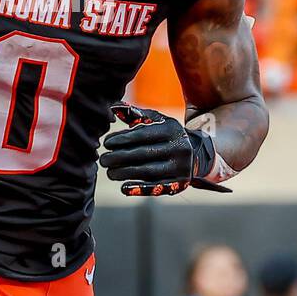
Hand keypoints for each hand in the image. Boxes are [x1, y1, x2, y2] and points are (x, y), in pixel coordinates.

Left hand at [98, 103, 226, 196]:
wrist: (193, 154)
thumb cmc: (166, 135)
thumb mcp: (157, 121)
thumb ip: (136, 114)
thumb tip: (113, 107)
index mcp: (172, 130)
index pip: (143, 134)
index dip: (122, 139)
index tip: (106, 143)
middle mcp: (179, 148)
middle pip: (143, 154)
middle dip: (119, 157)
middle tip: (103, 160)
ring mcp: (180, 167)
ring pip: (147, 171)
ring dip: (124, 173)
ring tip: (109, 172)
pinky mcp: (178, 184)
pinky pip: (156, 187)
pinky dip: (138, 188)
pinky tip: (123, 188)